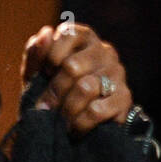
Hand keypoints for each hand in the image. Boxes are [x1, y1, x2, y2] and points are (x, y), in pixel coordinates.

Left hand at [21, 22, 131, 136]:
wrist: (73, 128)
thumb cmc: (51, 92)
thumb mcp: (35, 74)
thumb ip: (36, 53)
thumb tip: (45, 32)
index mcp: (83, 37)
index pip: (68, 34)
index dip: (50, 57)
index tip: (44, 75)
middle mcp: (104, 50)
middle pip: (73, 66)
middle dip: (54, 91)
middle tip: (44, 107)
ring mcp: (117, 73)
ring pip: (86, 87)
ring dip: (66, 109)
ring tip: (59, 120)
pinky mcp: (124, 98)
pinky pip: (97, 110)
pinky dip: (80, 122)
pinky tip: (75, 128)